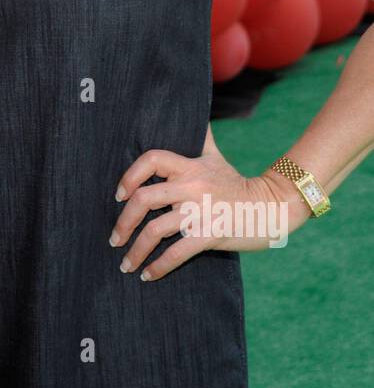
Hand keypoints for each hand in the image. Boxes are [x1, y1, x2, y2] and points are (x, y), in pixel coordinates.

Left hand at [110, 135, 311, 280]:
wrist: (273, 206)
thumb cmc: (237, 184)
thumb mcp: (216, 158)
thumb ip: (199, 139)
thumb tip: (191, 112)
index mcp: (190, 166)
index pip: (151, 160)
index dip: (129, 176)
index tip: (119, 195)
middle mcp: (192, 186)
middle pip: (144, 198)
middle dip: (123, 222)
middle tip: (114, 239)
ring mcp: (201, 211)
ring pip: (155, 230)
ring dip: (135, 250)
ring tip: (126, 264)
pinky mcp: (210, 234)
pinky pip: (176, 253)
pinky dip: (158, 267)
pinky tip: (148, 275)